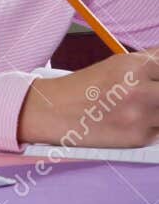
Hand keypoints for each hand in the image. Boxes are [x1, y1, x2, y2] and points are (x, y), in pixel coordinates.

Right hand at [17, 51, 158, 147]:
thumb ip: (150, 65)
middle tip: (152, 96)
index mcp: (135, 66)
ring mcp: (140, 116)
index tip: (157, 81)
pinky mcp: (139, 138)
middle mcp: (140, 90)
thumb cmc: (86, 86)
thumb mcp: (118, 65)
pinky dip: (153, 127)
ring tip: (143, 107)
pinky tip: (135, 122)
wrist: (54, 112)